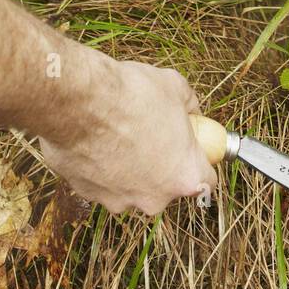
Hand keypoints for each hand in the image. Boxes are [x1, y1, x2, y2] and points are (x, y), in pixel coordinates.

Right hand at [40, 56, 217, 214]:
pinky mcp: (89, 195)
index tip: (191, 147)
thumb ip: (189, 104)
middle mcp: (155, 198)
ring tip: (117, 133)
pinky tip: (95, 139)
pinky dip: (101, 166)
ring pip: (132, 186)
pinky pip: (102, 182)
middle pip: (166, 186)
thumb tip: (191, 107)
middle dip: (161, 164)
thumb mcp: (175, 87)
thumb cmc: (133, 95)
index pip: (207, 180)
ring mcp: (120, 201)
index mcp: (185, 175)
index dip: (200, 160)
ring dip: (129, 167)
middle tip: (150, 134)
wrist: (81, 101)